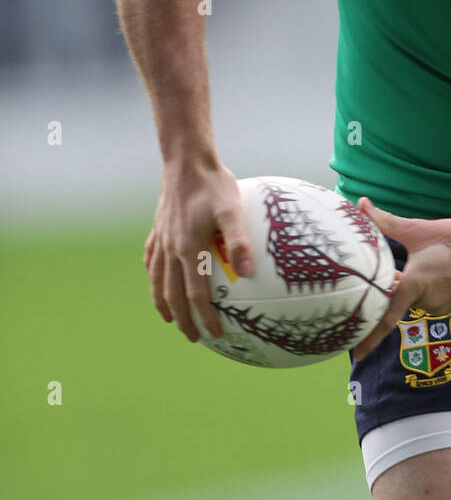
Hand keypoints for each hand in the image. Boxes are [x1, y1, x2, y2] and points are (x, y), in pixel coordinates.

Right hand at [144, 161, 253, 341]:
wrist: (186, 161)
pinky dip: (154, 276)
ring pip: (158, 280)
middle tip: (194, 338)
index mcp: (188, 249)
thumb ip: (239, 241)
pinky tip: (157, 281)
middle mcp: (171, 249)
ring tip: (170, 319)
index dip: (205, 317)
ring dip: (164, 303)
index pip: (195, 294)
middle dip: (183, 319)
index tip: (216, 334)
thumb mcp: (233, 210)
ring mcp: (161, 239)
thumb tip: (249, 271)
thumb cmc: (214, 184)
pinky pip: (152, 259)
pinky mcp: (157, 229)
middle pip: (173, 294)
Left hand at [352, 198, 450, 359]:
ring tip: (412, 266)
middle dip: (390, 289)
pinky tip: (432, 272)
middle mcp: (425, 302)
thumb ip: (386, 221)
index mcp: (414, 285)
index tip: (359, 354)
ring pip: (412, 300)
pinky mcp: (449, 307)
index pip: (387, 317)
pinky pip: (427, 301)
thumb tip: (362, 204)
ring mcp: (439, 307)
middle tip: (382, 276)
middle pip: (396, 301)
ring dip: (408, 288)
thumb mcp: (418, 229)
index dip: (371, 337)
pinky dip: (423, 290)